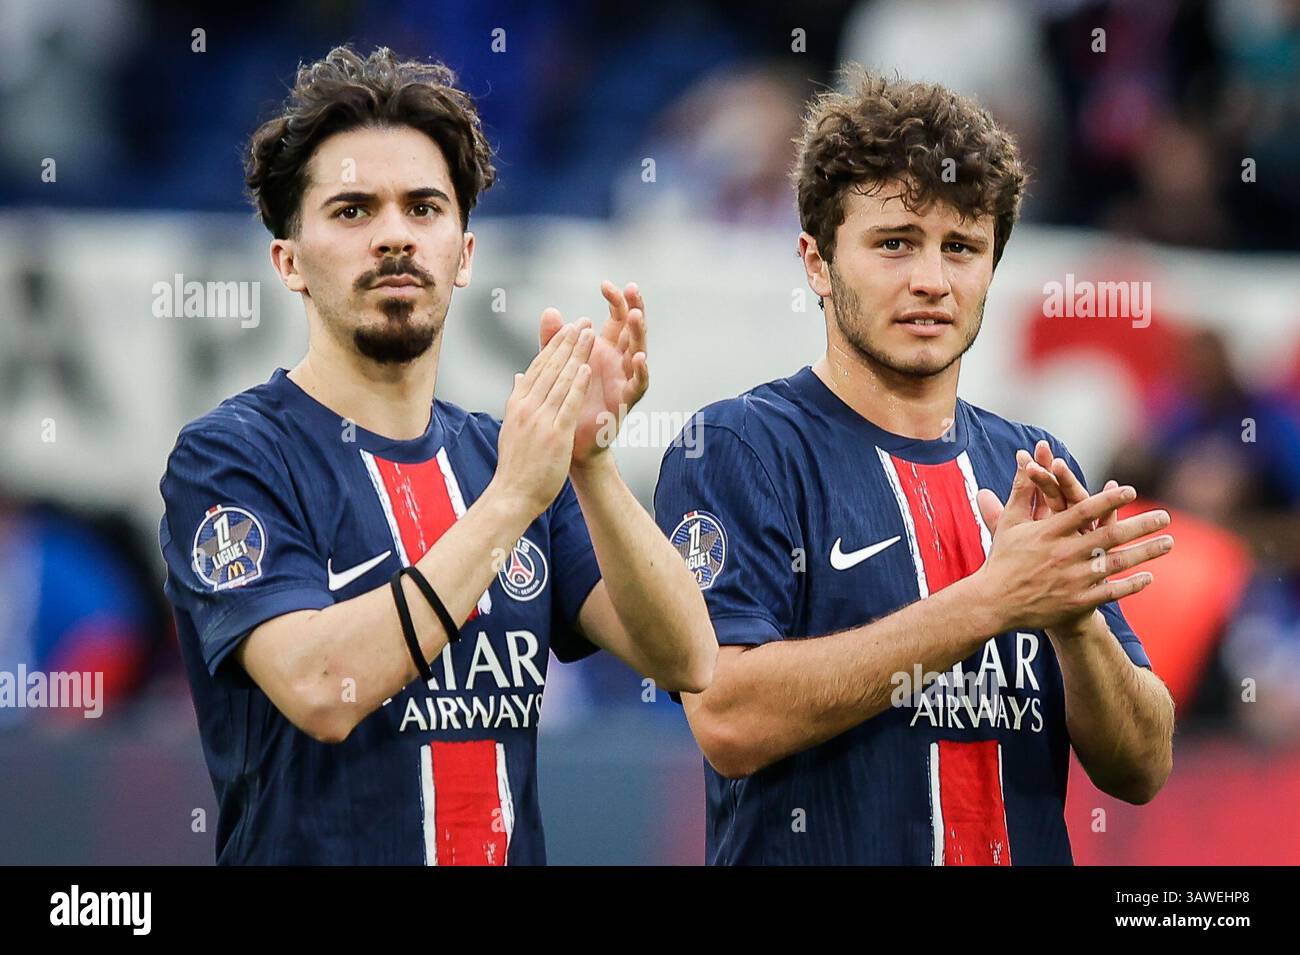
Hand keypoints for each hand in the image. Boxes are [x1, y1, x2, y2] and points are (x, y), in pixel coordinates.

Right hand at [492, 323, 593, 517]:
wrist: (512, 494)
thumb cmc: (516, 466)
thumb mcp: (512, 427)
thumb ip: (518, 400)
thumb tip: (519, 378)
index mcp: (517, 404)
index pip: (537, 367)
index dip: (554, 346)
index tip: (566, 329)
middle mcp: (526, 407)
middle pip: (549, 367)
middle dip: (567, 342)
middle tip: (581, 322)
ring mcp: (540, 419)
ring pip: (560, 380)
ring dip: (575, 354)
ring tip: (588, 335)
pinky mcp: (554, 434)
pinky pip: (567, 403)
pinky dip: (577, 384)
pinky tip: (587, 368)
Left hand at [538, 280, 648, 468]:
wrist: (568, 441)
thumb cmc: (566, 401)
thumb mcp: (557, 366)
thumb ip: (554, 340)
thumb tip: (550, 311)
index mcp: (604, 350)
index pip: (616, 318)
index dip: (615, 300)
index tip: (605, 284)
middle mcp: (618, 363)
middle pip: (632, 330)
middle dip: (634, 308)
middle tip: (632, 288)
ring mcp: (624, 381)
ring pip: (639, 352)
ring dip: (638, 334)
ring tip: (636, 316)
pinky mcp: (625, 402)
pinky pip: (638, 386)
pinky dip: (641, 372)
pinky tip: (639, 358)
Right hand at [971, 450, 1173, 633]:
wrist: (994, 603)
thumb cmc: (1002, 559)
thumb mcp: (1010, 522)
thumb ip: (1022, 490)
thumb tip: (1026, 459)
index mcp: (1048, 533)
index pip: (1084, 511)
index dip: (1108, 500)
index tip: (1131, 490)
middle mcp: (1063, 554)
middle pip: (1109, 536)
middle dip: (1141, 525)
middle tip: (1165, 516)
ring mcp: (1072, 580)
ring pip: (1116, 564)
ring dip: (1145, 553)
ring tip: (1168, 543)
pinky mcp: (1075, 602)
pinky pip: (1110, 592)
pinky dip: (1131, 584)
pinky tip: (1149, 577)